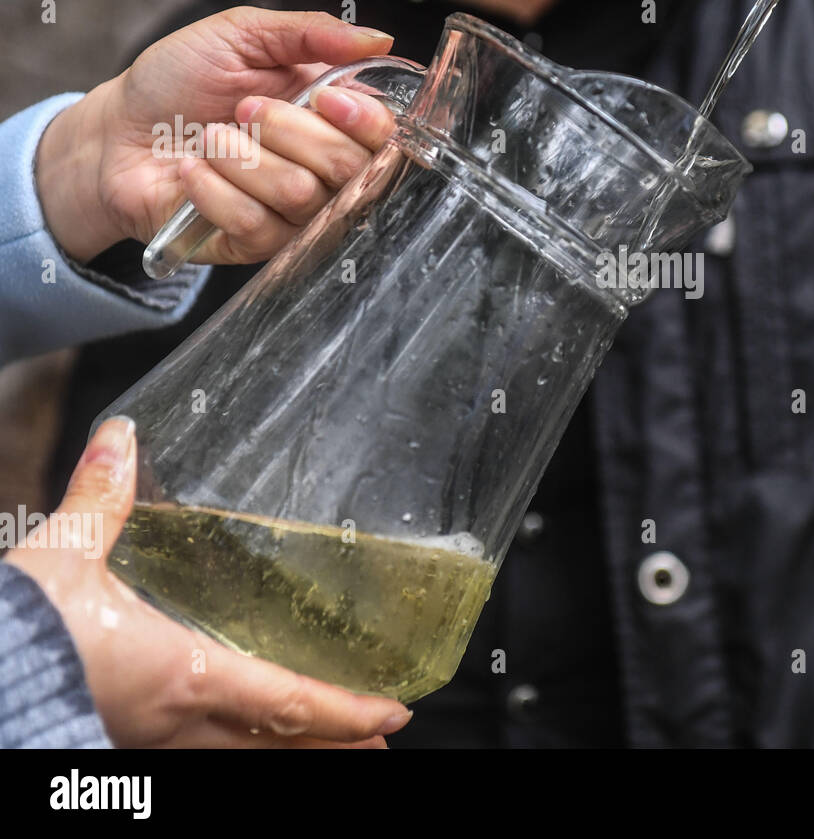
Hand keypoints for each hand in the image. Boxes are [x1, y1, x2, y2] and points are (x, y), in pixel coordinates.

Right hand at [7, 418, 411, 747]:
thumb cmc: (14, 635)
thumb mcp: (64, 557)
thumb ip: (103, 497)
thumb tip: (123, 437)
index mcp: (183, 675)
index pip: (289, 702)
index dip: (347, 712)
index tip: (393, 712)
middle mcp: (175, 720)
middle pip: (274, 744)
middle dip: (332, 744)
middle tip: (379, 743)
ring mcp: (147, 739)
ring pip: (238, 757)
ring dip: (291, 752)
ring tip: (334, 750)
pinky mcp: (117, 741)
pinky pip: (196, 754)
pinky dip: (238, 749)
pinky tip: (240, 740)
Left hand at [34, 7, 398, 263]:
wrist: (115, 132)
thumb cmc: (177, 82)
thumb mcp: (240, 36)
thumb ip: (310, 32)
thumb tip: (378, 38)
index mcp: (333, 116)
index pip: (386, 135)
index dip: (364, 120)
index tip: (322, 97)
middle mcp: (324, 169)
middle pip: (349, 167)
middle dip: (286, 130)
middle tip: (242, 109)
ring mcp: (294, 212)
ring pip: (301, 195)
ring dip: (241, 158)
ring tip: (208, 139)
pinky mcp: (258, 243)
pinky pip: (256, 223)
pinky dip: (213, 188)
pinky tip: (192, 172)